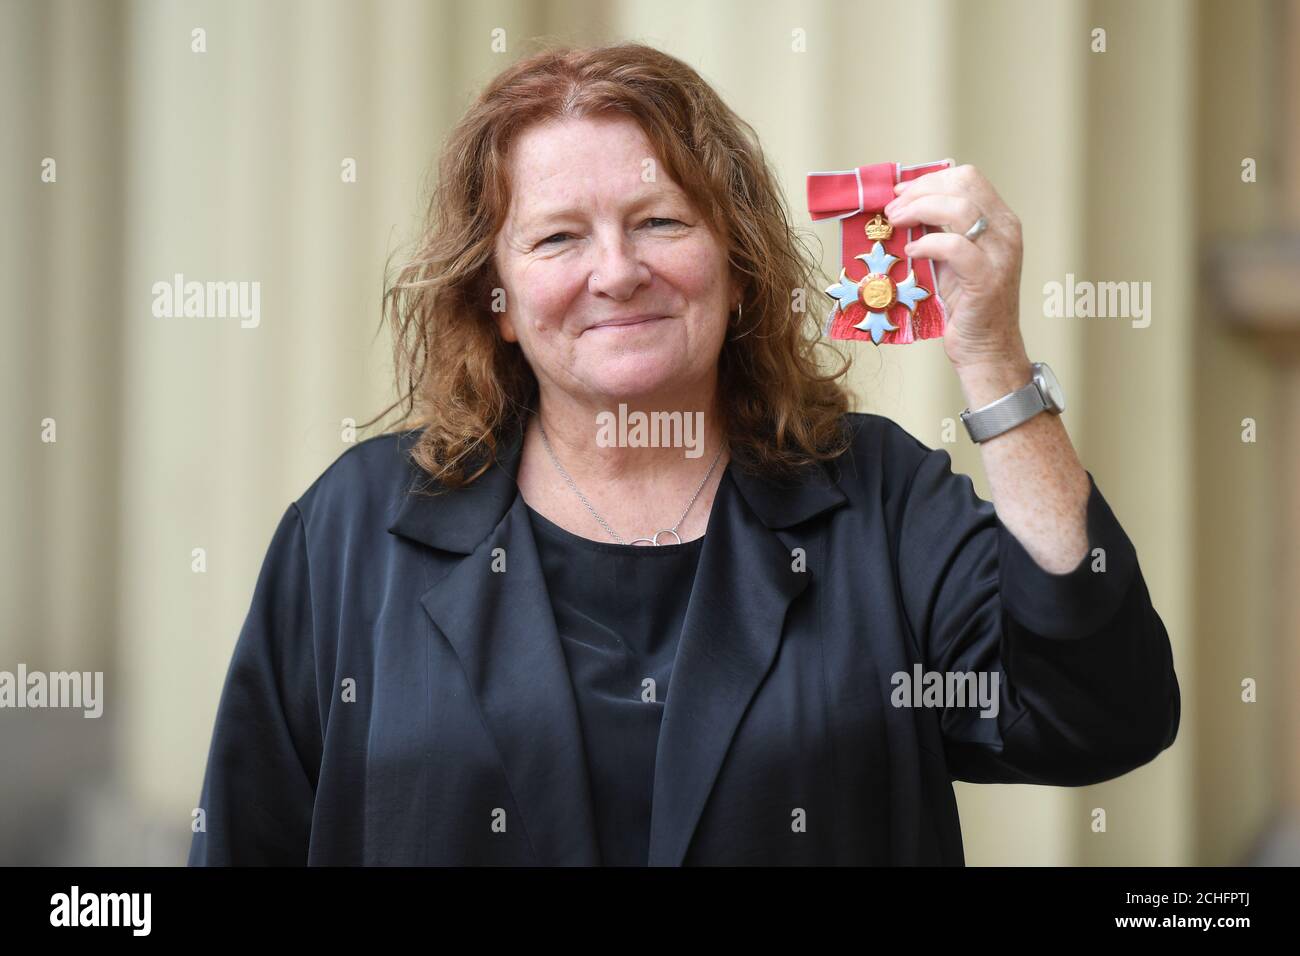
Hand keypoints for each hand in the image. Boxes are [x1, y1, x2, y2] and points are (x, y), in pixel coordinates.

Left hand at [883, 164, 1025, 369]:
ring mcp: (999, 254)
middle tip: (892, 210)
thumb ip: (936, 230)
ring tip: (897, 224)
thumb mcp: (950, 259)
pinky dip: (928, 243)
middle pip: (963, 184)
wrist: (985, 348)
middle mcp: (1005, 231)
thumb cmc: (964, 305)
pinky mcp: (986, 279)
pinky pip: (955, 247)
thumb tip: (900, 207)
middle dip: (919, 191)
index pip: (967, 177)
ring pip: (960, 208)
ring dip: (919, 210)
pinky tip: (911, 252)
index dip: (929, 180)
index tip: (900, 194)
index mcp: (999, 220)